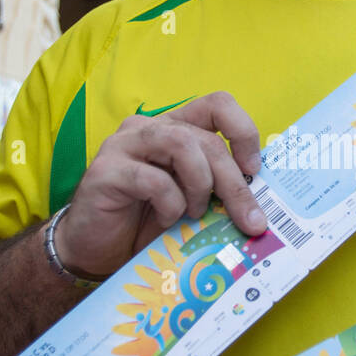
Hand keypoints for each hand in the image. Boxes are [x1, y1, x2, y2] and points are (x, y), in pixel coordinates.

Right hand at [56, 92, 266, 277]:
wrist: (96, 250)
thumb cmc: (146, 224)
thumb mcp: (192, 202)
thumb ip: (218, 191)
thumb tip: (260, 208)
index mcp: (174, 128)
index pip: (218, 104)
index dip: (243, 131)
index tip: (254, 169)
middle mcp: (149, 128)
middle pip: (207, 139)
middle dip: (234, 183)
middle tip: (248, 219)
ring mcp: (124, 145)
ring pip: (183, 145)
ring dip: (200, 185)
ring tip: (195, 213)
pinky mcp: (106, 170)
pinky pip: (154, 180)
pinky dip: (171, 204)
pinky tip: (166, 221)